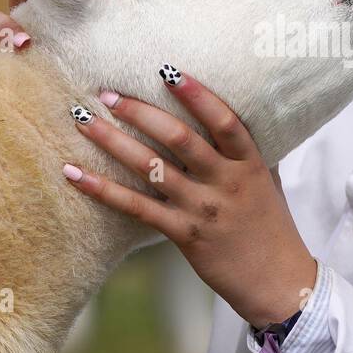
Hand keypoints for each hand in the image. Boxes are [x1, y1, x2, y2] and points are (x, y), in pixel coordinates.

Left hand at [61, 68, 317, 328]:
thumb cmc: (272, 226)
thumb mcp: (267, 181)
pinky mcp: (183, 234)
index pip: (224, 121)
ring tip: (82, 120)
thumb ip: (246, 150)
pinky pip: (136, 207)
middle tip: (107, 93)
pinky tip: (74, 173)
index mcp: (249, 164)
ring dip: (112, 142)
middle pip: (179, 139)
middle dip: (140, 112)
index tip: (168, 70)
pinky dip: (102, 189)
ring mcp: (202, 209)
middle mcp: (224, 182)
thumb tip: (234, 113)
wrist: (278, 281)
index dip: (197, 95)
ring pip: (151, 168)